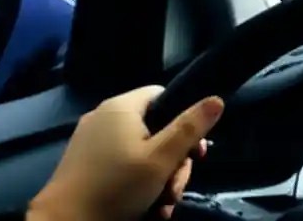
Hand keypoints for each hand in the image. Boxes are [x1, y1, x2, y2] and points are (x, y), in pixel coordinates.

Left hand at [28, 86, 223, 220]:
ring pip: (141, 152)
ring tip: (162, 204)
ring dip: (159, 179)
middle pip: (156, 129)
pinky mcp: (85, 165)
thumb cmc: (116, 187)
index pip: (163, 95)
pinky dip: (138, 184)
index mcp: (121, 107)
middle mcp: (104, 118)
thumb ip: (190, 129)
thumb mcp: (161, 159)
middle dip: (174, 161)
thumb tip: (217, 99)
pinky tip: (147, 207)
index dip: (184, 118)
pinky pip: (122, 166)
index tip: (196, 149)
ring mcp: (92, 143)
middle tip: (176, 186)